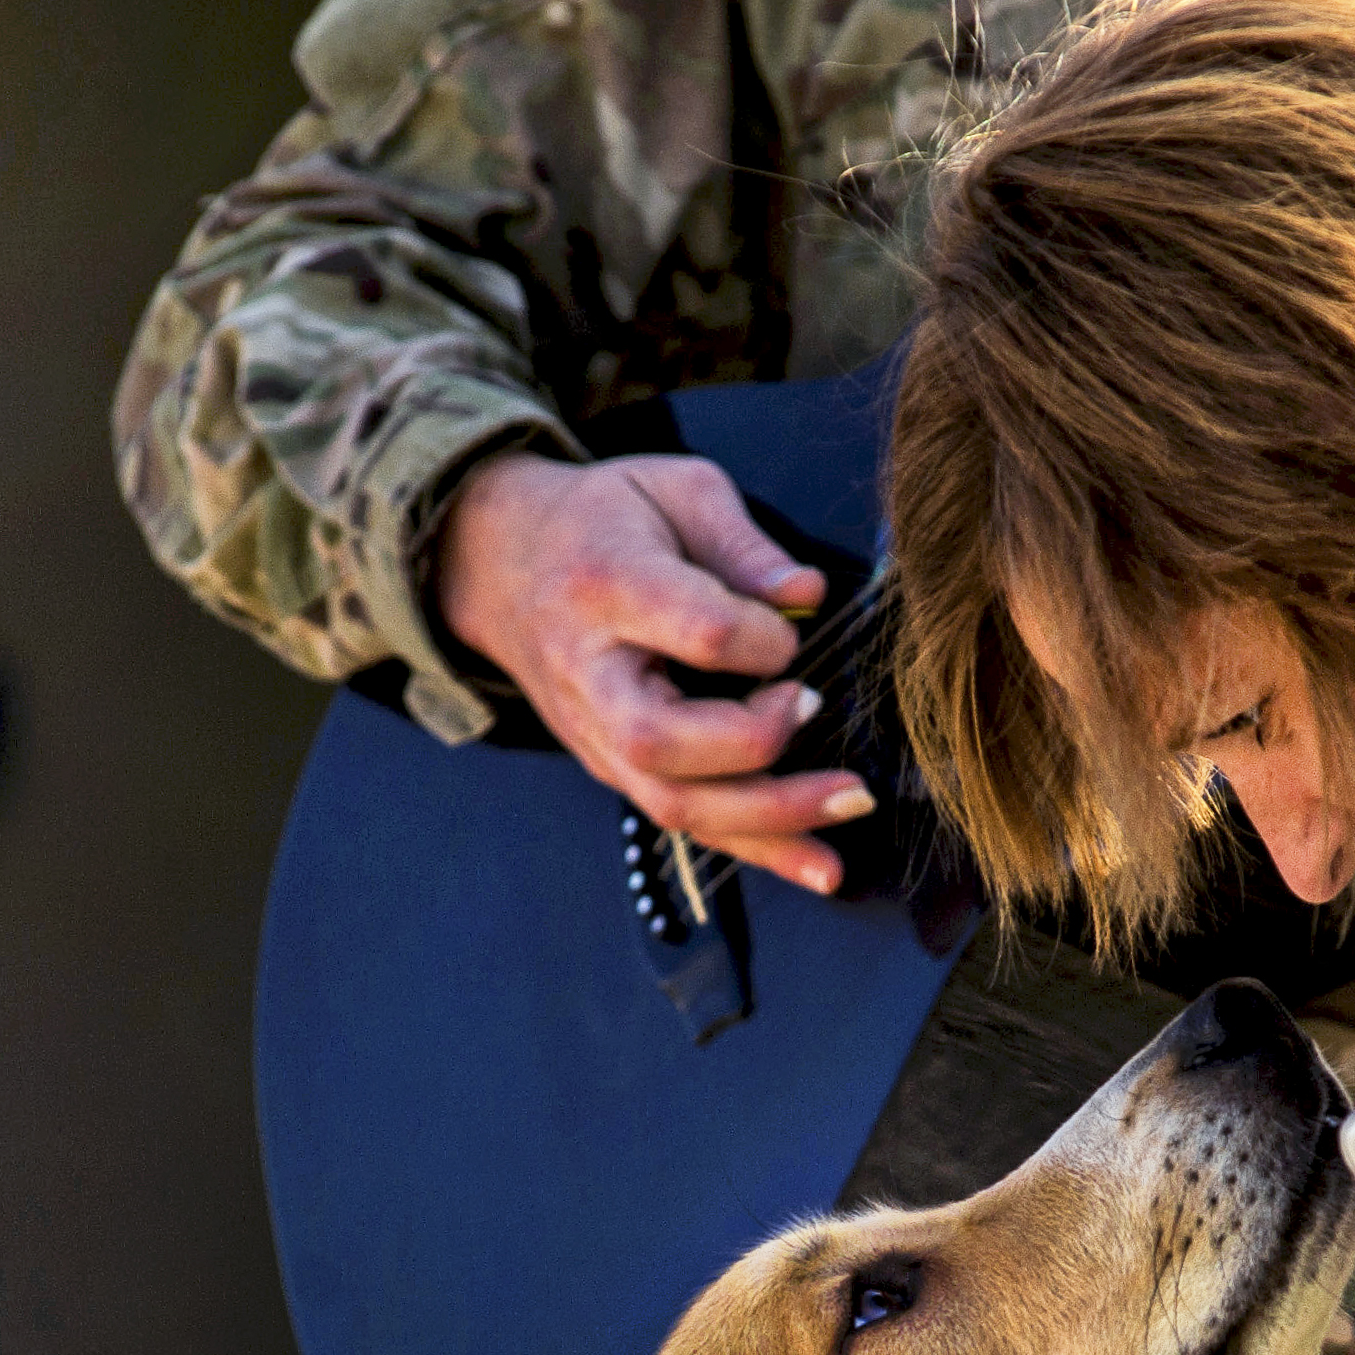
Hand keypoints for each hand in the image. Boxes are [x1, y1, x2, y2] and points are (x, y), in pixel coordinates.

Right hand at [437, 451, 868, 892]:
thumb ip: (743, 542)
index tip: (794, 625)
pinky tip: (821, 867)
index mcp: (608, 586)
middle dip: (756, 742)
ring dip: (772, 816)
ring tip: (850, 801)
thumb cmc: (603, 520)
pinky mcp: (615, 770)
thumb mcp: (673, 488)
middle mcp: (593, 676)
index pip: (695, 630)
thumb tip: (808, 593)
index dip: (762, 637)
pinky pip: (688, 823)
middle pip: (665, 741)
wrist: (503, 564)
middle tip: (815, 706)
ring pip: (675, 802)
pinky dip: (760, 851)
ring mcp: (598, 735)